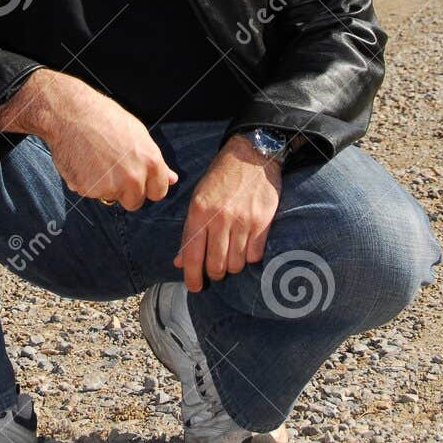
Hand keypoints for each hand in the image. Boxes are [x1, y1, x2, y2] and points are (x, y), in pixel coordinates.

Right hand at [45, 104, 177, 212]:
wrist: (71, 113)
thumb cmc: (105, 118)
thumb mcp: (138, 134)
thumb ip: (155, 161)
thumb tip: (173, 179)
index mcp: (150, 161)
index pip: (159, 192)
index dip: (148, 187)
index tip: (139, 180)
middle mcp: (133, 177)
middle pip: (135, 202)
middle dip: (126, 192)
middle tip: (113, 170)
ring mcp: (111, 185)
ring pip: (112, 198)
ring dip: (105, 187)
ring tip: (96, 160)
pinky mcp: (89, 190)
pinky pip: (91, 194)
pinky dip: (87, 183)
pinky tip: (84, 162)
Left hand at [173, 132, 281, 291]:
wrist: (251, 156)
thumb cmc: (221, 178)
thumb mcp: (198, 199)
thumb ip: (190, 231)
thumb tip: (179, 262)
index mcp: (199, 212)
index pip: (192, 255)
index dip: (192, 277)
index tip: (194, 286)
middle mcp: (220, 219)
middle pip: (216, 266)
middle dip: (214, 273)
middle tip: (215, 269)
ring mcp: (243, 221)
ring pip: (236, 264)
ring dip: (233, 265)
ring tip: (232, 255)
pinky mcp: (262, 222)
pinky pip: (255, 255)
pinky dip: (250, 256)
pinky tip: (247, 246)